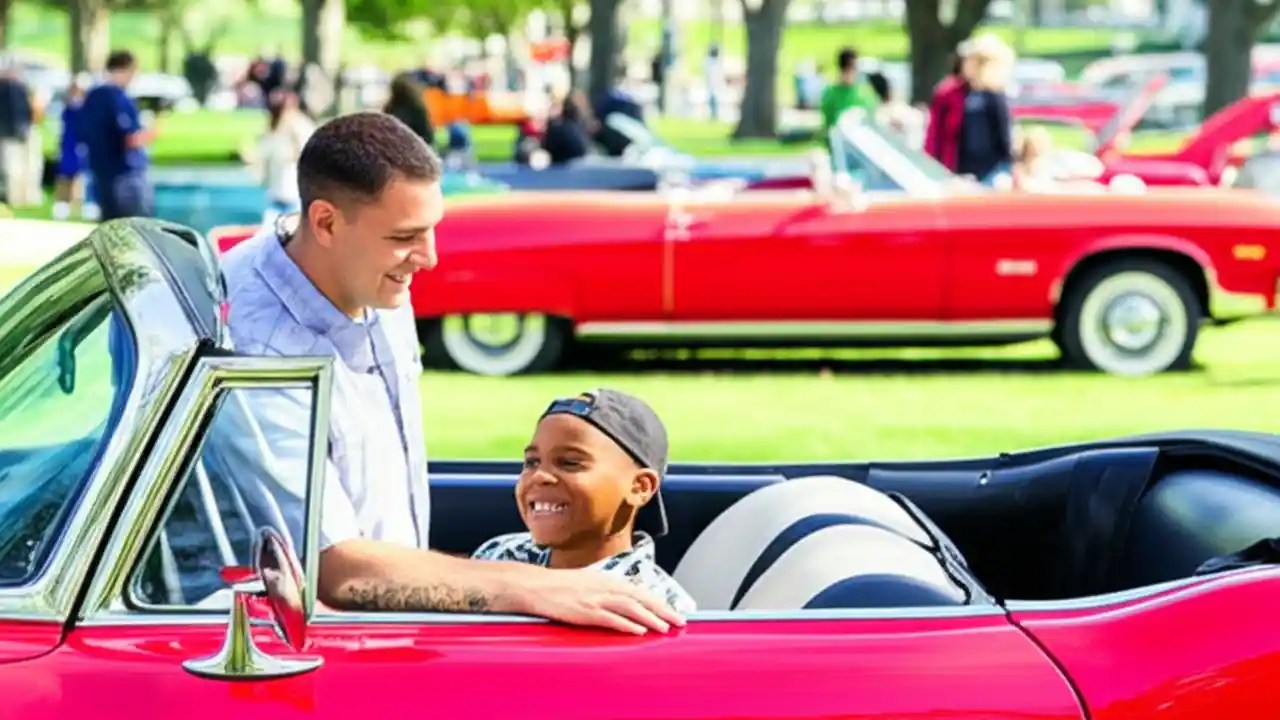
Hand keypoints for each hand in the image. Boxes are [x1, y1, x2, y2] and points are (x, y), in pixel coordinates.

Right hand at [515, 567, 686, 634]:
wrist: (535, 586)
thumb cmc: (559, 585)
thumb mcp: (588, 583)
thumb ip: (606, 591)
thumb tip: (624, 600)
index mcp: (607, 580)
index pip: (640, 591)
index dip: (658, 601)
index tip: (674, 610)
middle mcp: (605, 587)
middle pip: (640, 598)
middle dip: (662, 609)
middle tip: (680, 620)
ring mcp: (595, 598)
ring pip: (630, 607)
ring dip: (650, 617)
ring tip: (665, 628)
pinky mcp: (585, 611)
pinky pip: (610, 618)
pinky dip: (626, 624)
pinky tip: (639, 631)